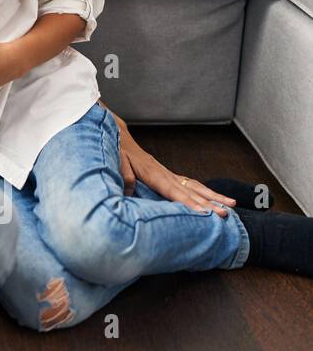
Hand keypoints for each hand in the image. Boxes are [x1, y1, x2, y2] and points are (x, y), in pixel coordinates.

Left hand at [110, 112, 234, 216]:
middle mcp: (165, 174)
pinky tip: (214, 198)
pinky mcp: (168, 174)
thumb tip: (129, 192)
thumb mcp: (117, 163)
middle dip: (209, 204)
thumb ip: (125, 177)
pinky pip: (190, 184)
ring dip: (213, 196)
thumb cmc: (118, 150)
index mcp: (153, 174)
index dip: (189, 203)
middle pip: (191, 191)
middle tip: (226, 214)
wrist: (121, 136)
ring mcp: (169, 174)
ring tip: (232, 205)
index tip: (204, 213)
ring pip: (195, 187)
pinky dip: (204, 191)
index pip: (174, 192)